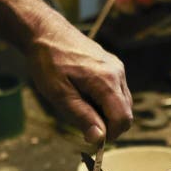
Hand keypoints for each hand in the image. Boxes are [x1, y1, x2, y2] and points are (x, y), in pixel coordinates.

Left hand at [26, 16, 132, 144]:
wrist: (45, 31)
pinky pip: (117, 92)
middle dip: (108, 125)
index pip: (123, 119)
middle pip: (125, 113)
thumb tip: (98, 138)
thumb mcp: (59, 94)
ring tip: (80, 106)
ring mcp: (117, 67)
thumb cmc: (48, 62)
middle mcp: (117, 73)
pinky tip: (84, 95)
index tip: (91, 139)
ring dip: (106, 113)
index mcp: (107, 81)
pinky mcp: (112, 65)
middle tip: (82, 123)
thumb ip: (81, 116)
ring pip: (122, 103)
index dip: (109, 135)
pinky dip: (105, 101)